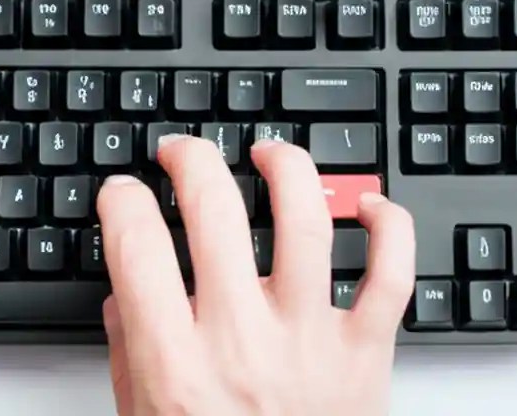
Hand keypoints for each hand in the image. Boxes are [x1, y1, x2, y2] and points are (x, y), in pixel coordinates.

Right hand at [98, 136, 415, 415]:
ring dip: (286, 168)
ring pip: (307, 222)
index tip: (124, 192)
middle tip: (182, 153)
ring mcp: (312, 343)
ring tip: (269, 152)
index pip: (136, 245)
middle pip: (215, 212)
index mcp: (177, 364)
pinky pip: (394, 274)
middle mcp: (244, 343)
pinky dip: (390, 227)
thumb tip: (127, 289)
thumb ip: (133, 351)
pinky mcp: (367, 355)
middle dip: (190, 160)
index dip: (122, 199)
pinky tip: (367, 205)